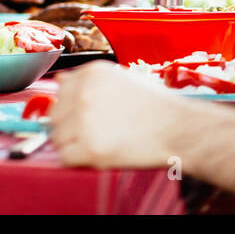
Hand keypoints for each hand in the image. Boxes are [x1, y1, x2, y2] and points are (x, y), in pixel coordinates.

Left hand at [52, 62, 186, 167]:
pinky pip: (65, 158)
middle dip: (70, 127)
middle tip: (97, 132)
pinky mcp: (90, 148)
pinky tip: (99, 154)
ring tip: (101, 142)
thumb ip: (88, 81)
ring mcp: (85, 121)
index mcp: (90, 73)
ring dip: (73, 144)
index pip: (61, 91)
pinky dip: (77, 161)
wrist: (179, 128)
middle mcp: (83, 93)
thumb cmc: (155, 106)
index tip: (88, 115)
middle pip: (55, 116)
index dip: (73, 107)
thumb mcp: (121, 79)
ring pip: (57, 138)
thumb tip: (59, 79)